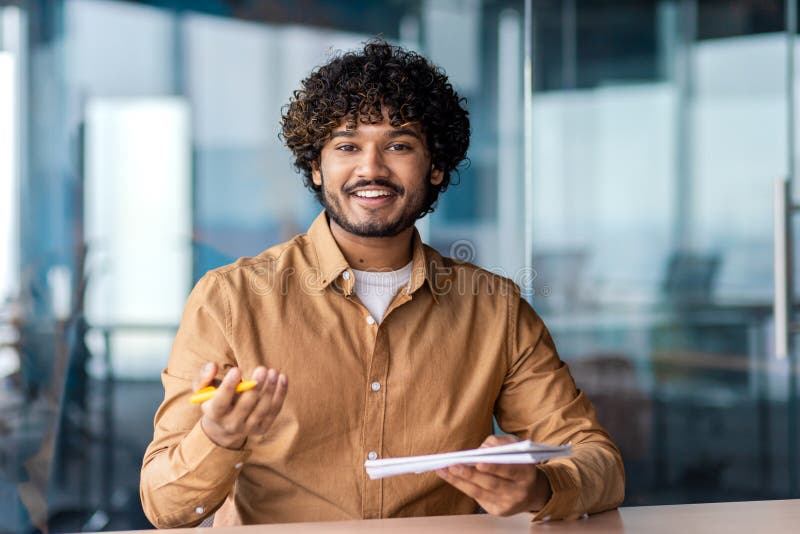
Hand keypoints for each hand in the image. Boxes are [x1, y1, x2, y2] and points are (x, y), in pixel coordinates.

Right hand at [194, 362, 287, 449]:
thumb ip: (204, 376)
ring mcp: (248, 428)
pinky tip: (282, 378)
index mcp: (214, 414)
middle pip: (245, 406)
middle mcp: (231, 425)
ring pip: (262, 409)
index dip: (228, 387)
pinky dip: (280, 394)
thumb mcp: (202, 389)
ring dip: (270, 390)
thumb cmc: (213, 399)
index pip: (220, 403)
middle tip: (262, 369)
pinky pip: (274, 411)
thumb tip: (213, 366)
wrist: (223, 427)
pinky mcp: (262, 429)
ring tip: (273, 372)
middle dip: (254, 387)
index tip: (237, 369)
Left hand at [436, 435, 551, 515]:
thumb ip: (499, 443)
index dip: (494, 467)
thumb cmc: (518, 464)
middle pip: (492, 484)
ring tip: (444, 470)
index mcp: (527, 473)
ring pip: (480, 493)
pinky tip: (450, 477)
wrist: (532, 491)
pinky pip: (478, 499)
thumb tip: (481, 449)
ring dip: (459, 481)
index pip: (510, 470)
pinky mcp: (498, 511)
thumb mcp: (515, 448)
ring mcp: (508, 504)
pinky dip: (463, 486)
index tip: (478, 462)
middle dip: (471, 474)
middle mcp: (519, 491)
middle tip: (453, 465)